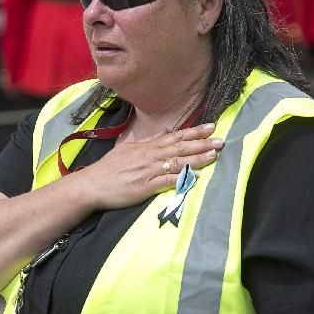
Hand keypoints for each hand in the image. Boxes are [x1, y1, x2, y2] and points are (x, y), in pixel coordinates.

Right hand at [73, 123, 223, 210]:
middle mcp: (149, 156)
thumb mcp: (128, 149)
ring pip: (177, 162)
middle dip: (201, 143)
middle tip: (221, 140)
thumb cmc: (109, 168)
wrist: (92, 184)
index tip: (210, 127)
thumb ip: (148, 141)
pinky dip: (181, 179)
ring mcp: (148, 171)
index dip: (193, 132)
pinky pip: (166, 181)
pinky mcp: (145, 186)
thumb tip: (165, 132)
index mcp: (146, 147)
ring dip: (197, 158)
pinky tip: (195, 178)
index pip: (174, 137)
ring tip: (214, 154)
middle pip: (180, 147)